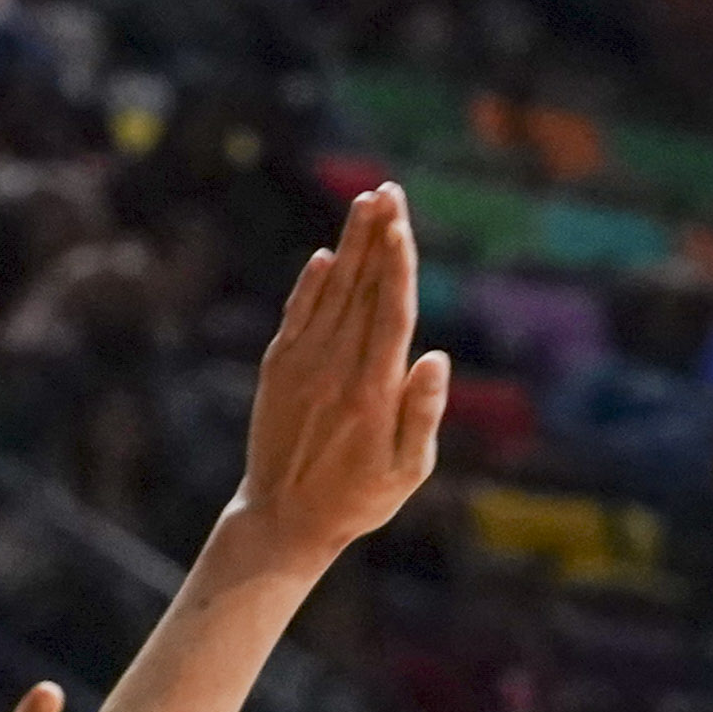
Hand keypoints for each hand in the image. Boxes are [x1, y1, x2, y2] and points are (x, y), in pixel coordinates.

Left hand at [234, 185, 448, 564]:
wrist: (283, 520)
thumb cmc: (358, 499)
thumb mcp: (407, 471)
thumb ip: (422, 412)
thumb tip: (435, 357)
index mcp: (372, 392)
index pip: (390, 314)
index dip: (397, 265)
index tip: (402, 225)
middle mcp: (334, 370)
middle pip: (361, 289)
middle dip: (377, 237)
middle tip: (389, 191)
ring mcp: (301, 366)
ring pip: (330, 293)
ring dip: (349, 246)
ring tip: (366, 204)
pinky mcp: (277, 370)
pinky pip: (298, 315)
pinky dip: (311, 284)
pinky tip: (325, 257)